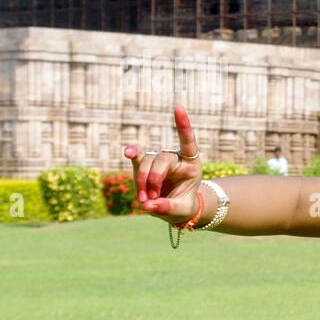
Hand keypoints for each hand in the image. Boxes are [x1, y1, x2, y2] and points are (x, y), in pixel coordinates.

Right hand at [123, 105, 202, 223]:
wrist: (174, 208)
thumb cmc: (183, 206)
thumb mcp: (182, 210)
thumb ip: (168, 207)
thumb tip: (148, 206)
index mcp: (191, 165)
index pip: (188, 143)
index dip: (183, 126)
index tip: (178, 108)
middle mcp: (176, 159)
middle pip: (161, 160)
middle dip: (153, 179)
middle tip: (150, 199)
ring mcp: (159, 160)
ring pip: (146, 162)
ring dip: (142, 181)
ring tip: (144, 201)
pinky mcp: (145, 163)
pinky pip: (138, 155)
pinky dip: (132, 153)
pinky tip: (128, 153)